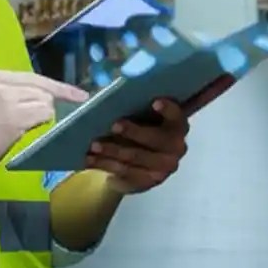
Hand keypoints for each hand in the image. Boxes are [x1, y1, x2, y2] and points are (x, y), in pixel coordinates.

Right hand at [0, 68, 87, 177]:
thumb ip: (3, 93)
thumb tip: (36, 96)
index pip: (25, 75)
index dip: (50, 83)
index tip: (71, 89)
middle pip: (37, 84)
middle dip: (58, 94)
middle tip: (80, 99)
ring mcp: (4, 98)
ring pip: (43, 98)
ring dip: (45, 112)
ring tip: (33, 123)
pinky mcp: (13, 116)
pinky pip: (43, 113)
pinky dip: (45, 120)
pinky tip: (37, 127)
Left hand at [86, 76, 235, 193]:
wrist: (134, 168)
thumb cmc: (138, 131)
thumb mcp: (140, 117)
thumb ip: (136, 105)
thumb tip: (113, 84)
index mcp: (177, 126)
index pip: (177, 116)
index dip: (169, 110)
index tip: (155, 102)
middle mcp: (177, 147)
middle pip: (155, 140)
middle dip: (134, 132)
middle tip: (114, 124)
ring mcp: (164, 168)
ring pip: (135, 157)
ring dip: (113, 150)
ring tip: (94, 144)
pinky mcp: (148, 182)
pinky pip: (125, 172)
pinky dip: (105, 165)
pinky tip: (89, 159)